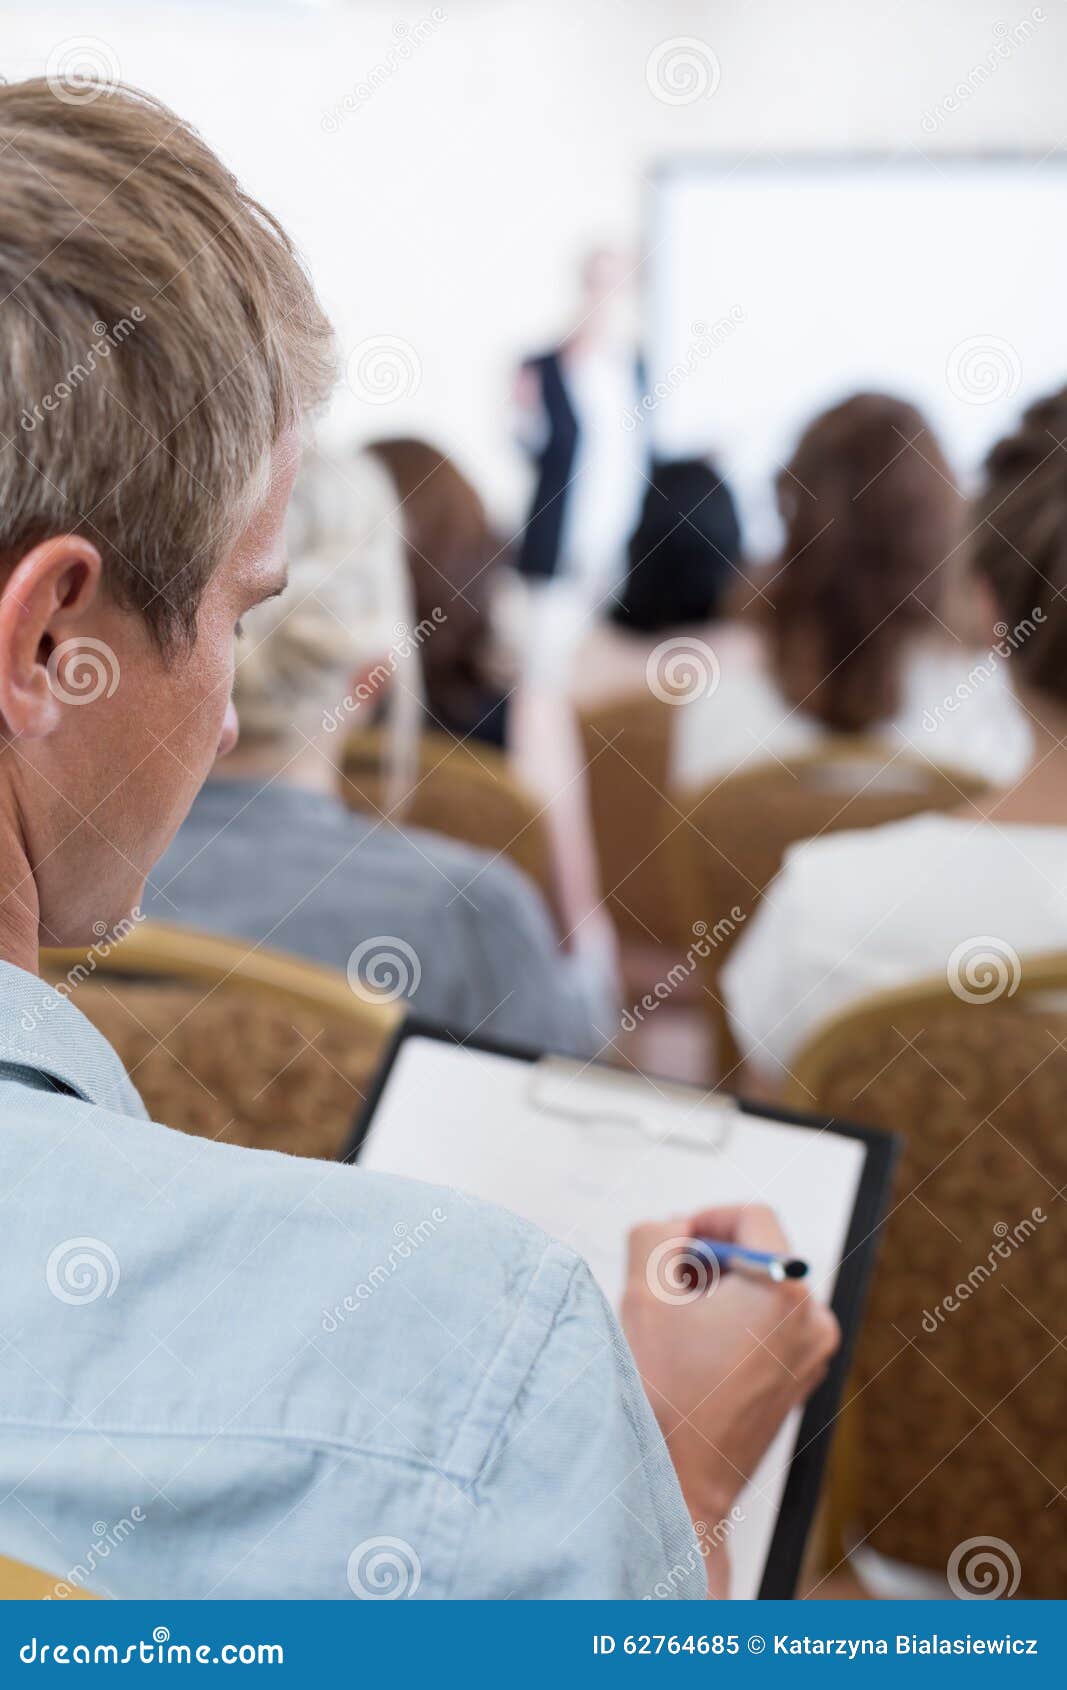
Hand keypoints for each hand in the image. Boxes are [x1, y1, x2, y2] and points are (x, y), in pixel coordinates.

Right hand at [621, 1204, 838, 1592]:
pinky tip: (696, 1351)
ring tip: (677, 1324)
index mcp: (785, 1292)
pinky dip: (736, 1322)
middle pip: (760, 1253)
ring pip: (764, 1289)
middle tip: (666, 1284)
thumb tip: (676, 1226)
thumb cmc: (663, 1397)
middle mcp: (812, 1321)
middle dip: (709, 1259)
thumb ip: (657, 1234)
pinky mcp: (800, 1379)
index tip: (675, 1238)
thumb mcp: (644, 1293)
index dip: (706, 1217)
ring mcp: (811, 1354)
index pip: (752, 1217)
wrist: (679, 1483)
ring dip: (719, 1291)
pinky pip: (771, 1326)